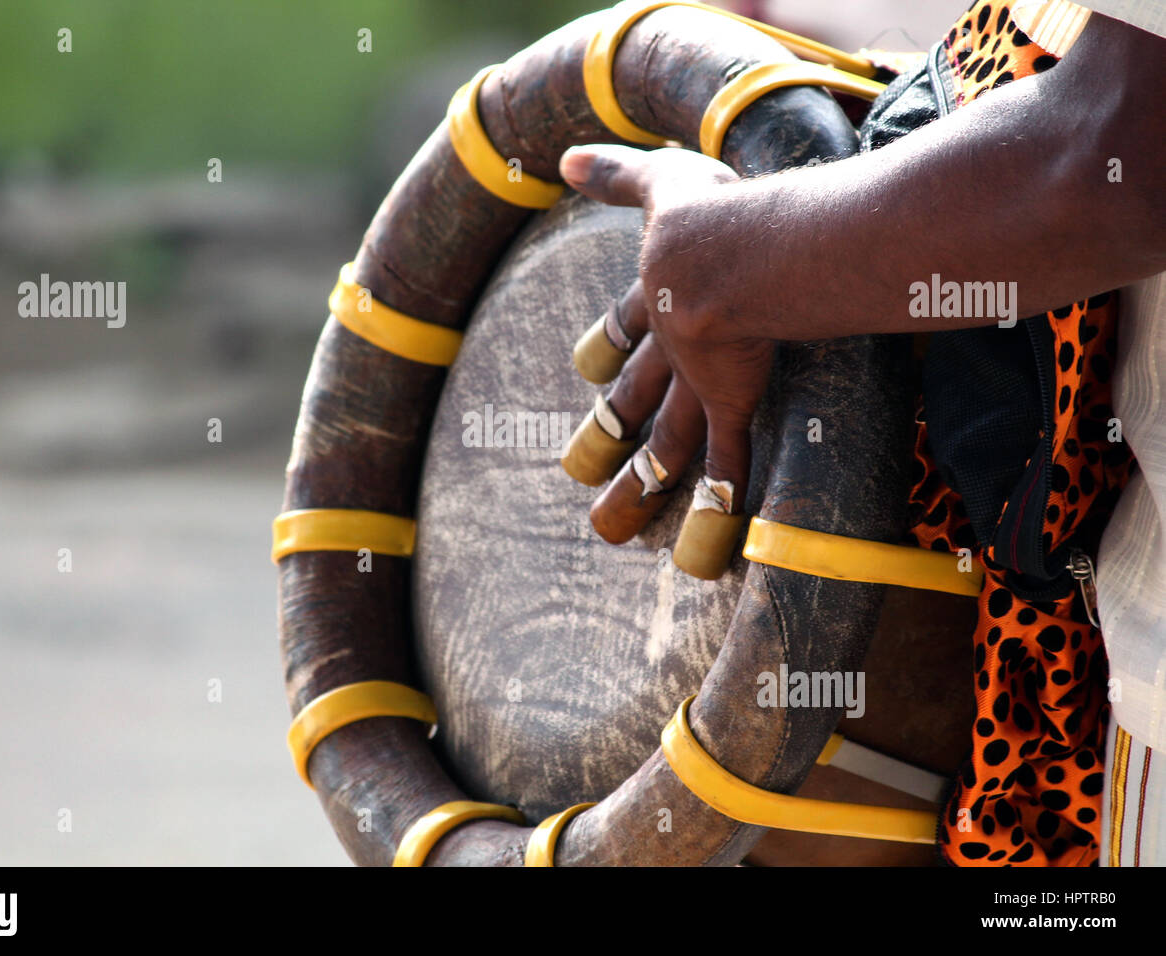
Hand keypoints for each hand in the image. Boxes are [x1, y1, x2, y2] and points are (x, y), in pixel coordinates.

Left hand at [559, 144, 773, 541]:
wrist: (725, 256)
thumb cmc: (706, 211)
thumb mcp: (657, 180)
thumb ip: (616, 173)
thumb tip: (564, 156)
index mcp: (660, 294)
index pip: (629, 325)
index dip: (609, 343)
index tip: (586, 364)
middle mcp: (674, 347)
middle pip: (634, 398)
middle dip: (607, 432)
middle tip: (576, 467)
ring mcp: (701, 382)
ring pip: (668, 446)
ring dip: (638, 488)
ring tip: (609, 527)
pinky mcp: (730, 405)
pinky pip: (727, 469)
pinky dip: (717, 510)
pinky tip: (705, 553)